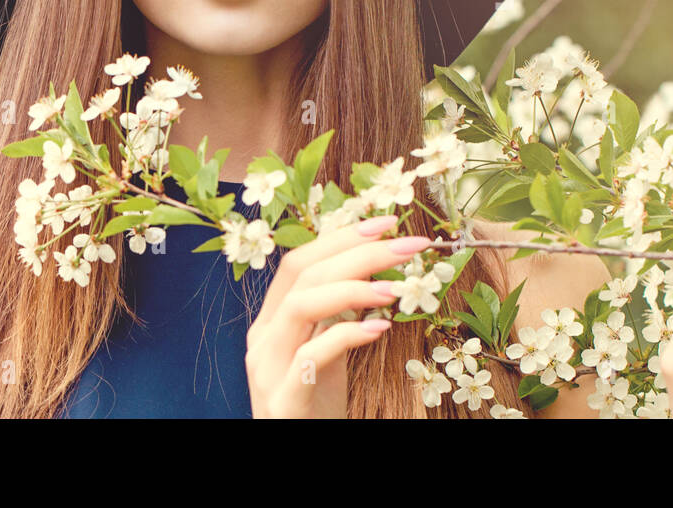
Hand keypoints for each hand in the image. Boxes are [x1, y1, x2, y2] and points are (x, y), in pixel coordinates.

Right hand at [245, 214, 430, 417]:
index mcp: (271, 320)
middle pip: (304, 275)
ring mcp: (268, 369)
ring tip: (395, 288)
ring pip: (300, 306)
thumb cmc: (315, 402)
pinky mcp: (284, 401)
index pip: (300, 261)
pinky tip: (380, 329)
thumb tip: (376, 266)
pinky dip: (347, 336)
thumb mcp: (325, 348)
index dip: (343, 237)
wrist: (296, 447)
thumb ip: (337, 311)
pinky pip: (311, 358)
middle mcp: (263, 338)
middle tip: (409, 245)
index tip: (388, 223)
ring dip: (353, 288)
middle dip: (360, 253)